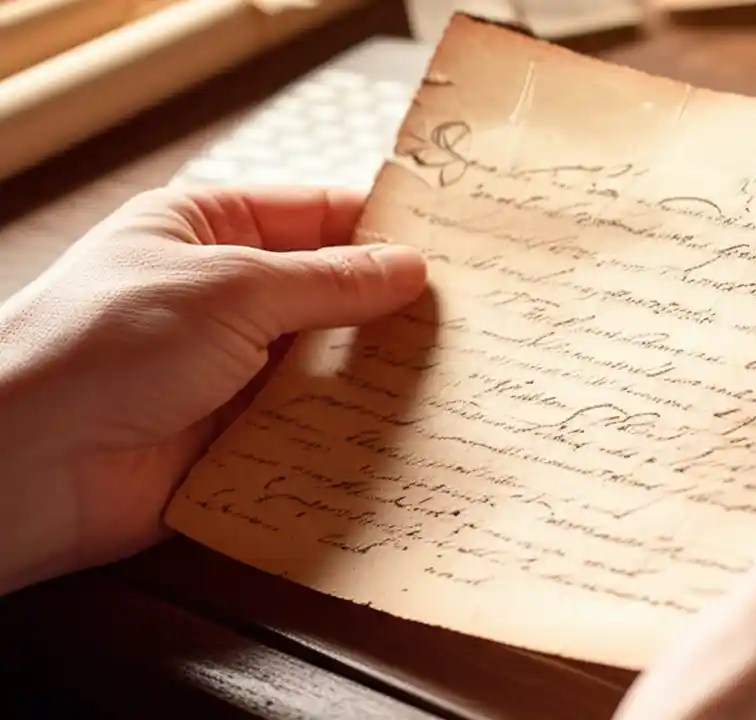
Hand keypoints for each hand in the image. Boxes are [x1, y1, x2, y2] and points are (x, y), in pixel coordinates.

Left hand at [0, 188, 426, 593]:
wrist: (34, 463)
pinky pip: (309, 423)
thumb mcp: (233, 288)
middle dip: (388, 305)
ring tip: (455, 369)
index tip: (452, 242)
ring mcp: (228, 366)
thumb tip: (409, 267)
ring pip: (324, 362)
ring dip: (374, 371)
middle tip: (471, 314)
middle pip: (326, 291)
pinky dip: (349, 425)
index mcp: (205, 229)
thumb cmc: (108, 343)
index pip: (313, 214)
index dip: (380, 225)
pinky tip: (405, 426)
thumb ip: (328, 281)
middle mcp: (220, 294)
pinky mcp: (237, 434)